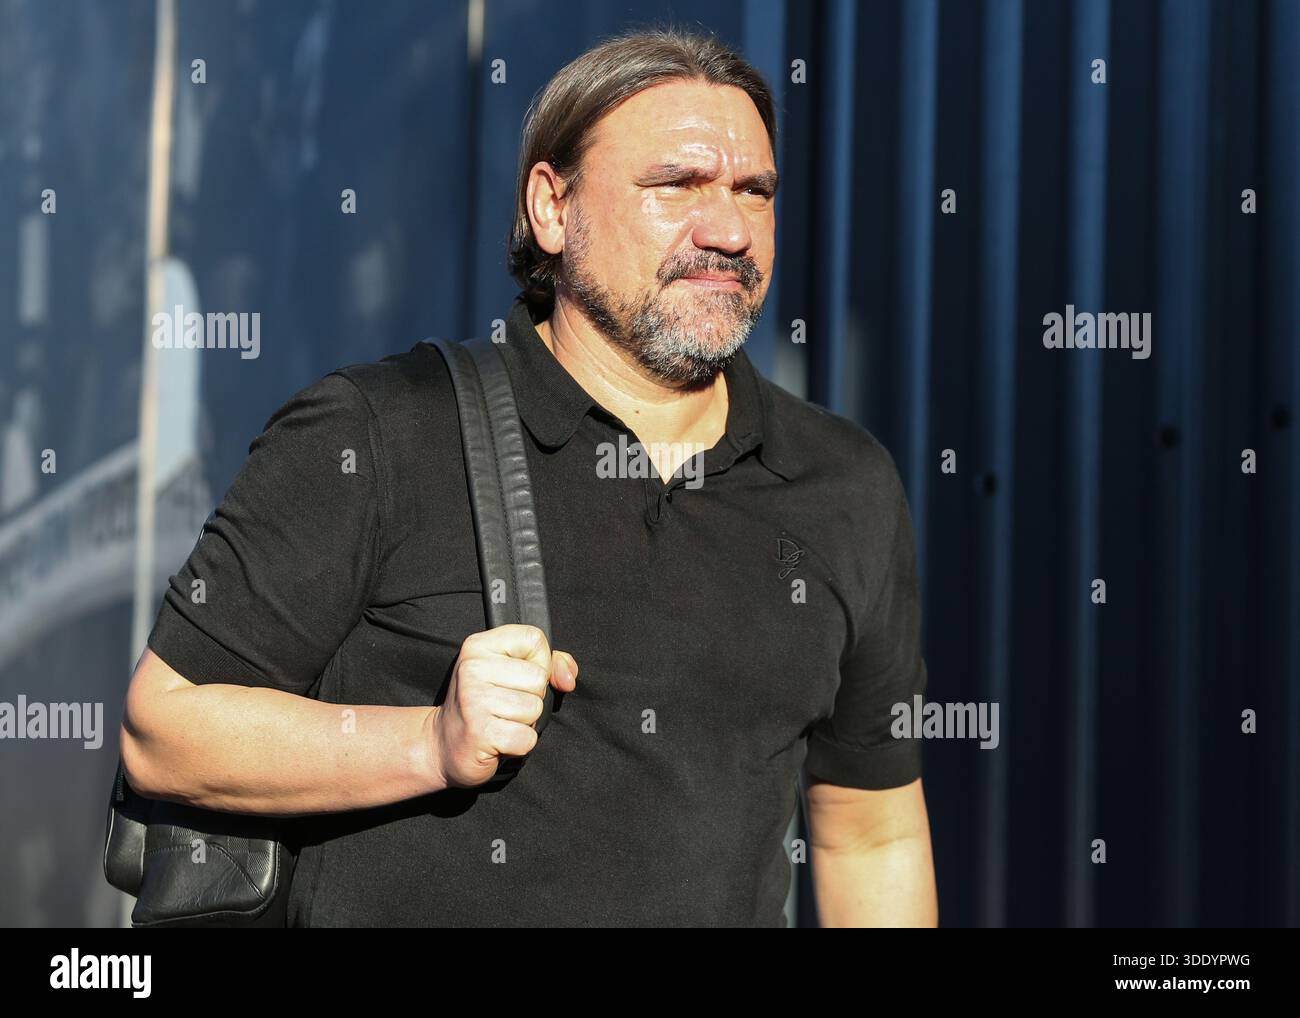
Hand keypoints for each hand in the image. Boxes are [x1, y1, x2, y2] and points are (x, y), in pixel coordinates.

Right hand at [429, 624, 577, 788]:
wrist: (442, 744)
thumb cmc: (483, 706)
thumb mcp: (511, 672)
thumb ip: (549, 664)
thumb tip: (568, 678)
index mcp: (479, 645)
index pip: (534, 640)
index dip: (539, 662)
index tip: (518, 677)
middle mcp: (473, 668)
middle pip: (539, 678)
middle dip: (531, 698)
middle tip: (503, 706)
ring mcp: (474, 700)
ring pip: (534, 709)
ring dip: (524, 722)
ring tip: (499, 722)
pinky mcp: (480, 732)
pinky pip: (527, 738)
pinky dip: (519, 744)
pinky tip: (497, 740)